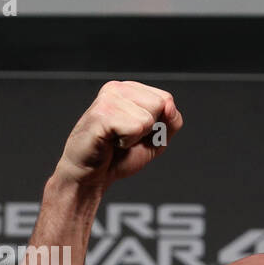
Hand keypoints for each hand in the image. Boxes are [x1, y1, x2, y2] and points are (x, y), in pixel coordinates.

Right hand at [55, 80, 183, 188]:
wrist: (92, 175)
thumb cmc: (119, 156)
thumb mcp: (156, 139)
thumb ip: (171, 121)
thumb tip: (170, 105)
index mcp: (130, 90)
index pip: (166, 99)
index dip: (158, 125)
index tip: (137, 133)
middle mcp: (117, 88)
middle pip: (160, 105)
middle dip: (149, 130)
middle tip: (126, 137)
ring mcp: (108, 99)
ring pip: (148, 118)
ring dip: (136, 137)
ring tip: (117, 139)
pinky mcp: (101, 113)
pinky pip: (135, 128)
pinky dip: (127, 142)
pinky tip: (111, 142)